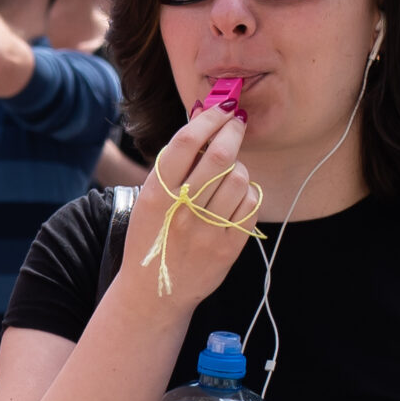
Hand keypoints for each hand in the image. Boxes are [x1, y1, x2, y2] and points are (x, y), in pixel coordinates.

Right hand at [120, 101, 251, 313]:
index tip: (221, 108)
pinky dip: (248, 193)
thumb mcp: (149, 200)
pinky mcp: (228, 247)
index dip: (208, 118)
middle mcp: (182, 210)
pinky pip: (250, 205)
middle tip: (237, 123)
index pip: (186, 142)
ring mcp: (207, 230)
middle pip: (219, 156)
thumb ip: (173, 167)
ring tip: (230, 172)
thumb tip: (204, 122)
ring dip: (239, 167)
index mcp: (157, 194)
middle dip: (233, 131)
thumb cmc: (152, 238)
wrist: (155, 292)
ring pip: (239, 178)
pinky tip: (236, 197)